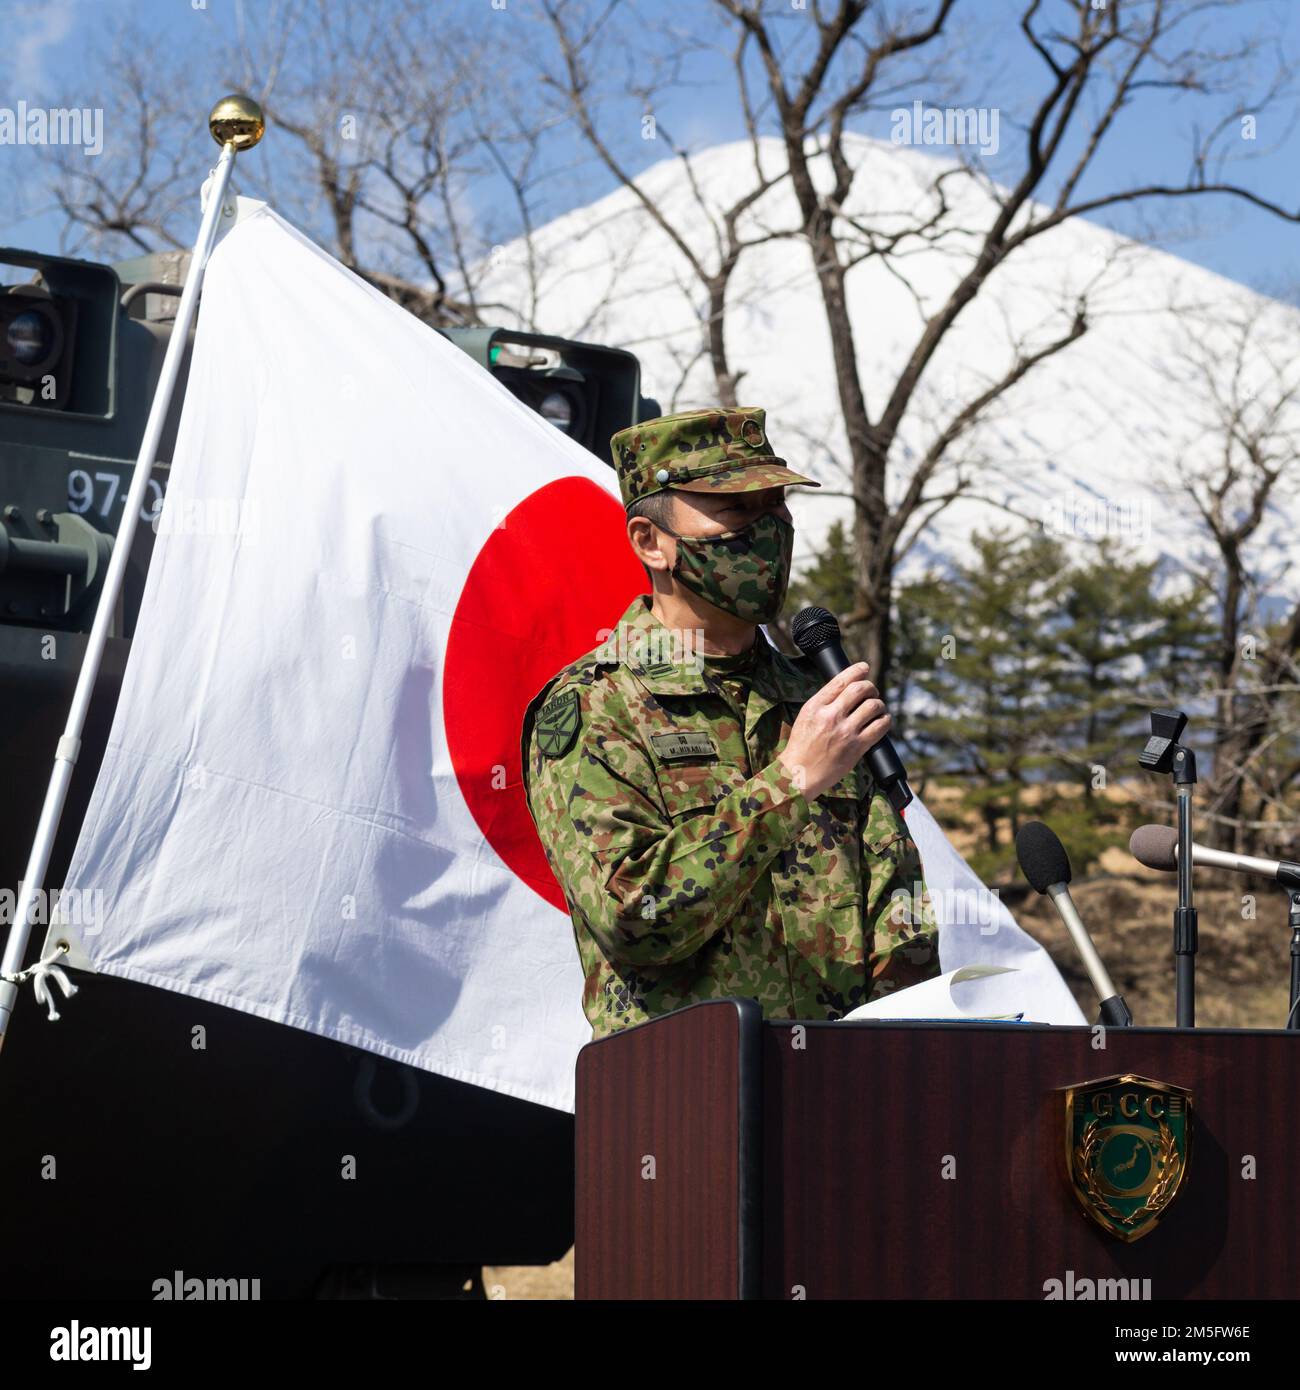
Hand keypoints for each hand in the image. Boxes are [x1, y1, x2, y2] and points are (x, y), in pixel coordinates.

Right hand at [777, 662, 891, 800]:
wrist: (800, 773)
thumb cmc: (802, 745)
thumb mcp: (806, 717)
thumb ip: (824, 703)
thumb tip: (846, 688)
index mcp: (815, 707)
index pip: (840, 681)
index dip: (856, 670)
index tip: (864, 667)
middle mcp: (831, 717)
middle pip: (860, 690)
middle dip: (870, 687)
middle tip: (871, 692)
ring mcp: (845, 732)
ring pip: (873, 706)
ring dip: (879, 704)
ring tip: (877, 707)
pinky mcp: (857, 748)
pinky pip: (880, 727)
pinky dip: (885, 720)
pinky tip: (882, 721)